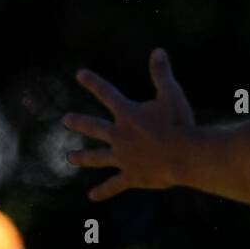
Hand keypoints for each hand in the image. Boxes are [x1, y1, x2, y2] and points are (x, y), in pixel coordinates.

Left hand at [63, 48, 196, 200]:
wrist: (184, 156)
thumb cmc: (180, 124)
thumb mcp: (172, 95)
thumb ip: (162, 74)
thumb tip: (157, 50)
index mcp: (127, 114)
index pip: (106, 93)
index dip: (93, 82)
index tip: (79, 74)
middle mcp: (119, 135)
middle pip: (93, 127)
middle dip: (78, 122)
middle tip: (65, 120)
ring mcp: (122, 157)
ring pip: (96, 157)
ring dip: (82, 157)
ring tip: (69, 158)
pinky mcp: (131, 175)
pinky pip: (114, 185)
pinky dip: (104, 191)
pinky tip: (92, 197)